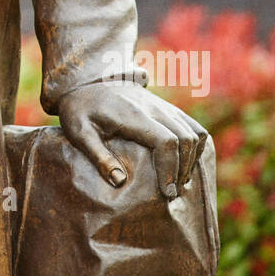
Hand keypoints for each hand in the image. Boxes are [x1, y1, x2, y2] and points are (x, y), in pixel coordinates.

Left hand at [57, 80, 208, 198]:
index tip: (166, 192)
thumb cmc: (80, 110)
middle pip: (186, 138)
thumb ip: (98, 157)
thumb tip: (120, 182)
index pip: (165, 141)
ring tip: (177, 182)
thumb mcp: (80, 133)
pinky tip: (182, 165)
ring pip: (195, 132)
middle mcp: (153, 108)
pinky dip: (195, 147)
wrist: (87, 82)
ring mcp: (163, 106)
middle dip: (183, 169)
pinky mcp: (167, 108)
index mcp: (132, 115)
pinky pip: (193, 127)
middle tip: (171, 193)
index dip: (170, 168)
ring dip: (191, 159)